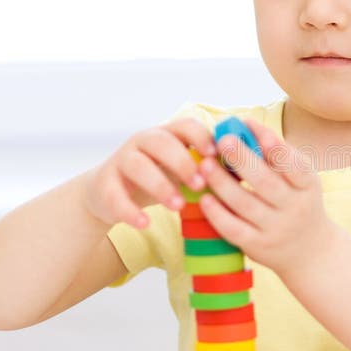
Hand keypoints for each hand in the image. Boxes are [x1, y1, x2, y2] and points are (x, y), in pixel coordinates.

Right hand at [82, 118, 216, 228]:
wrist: (109, 193)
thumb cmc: (159, 178)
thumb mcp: (182, 170)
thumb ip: (207, 168)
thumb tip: (246, 172)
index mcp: (168, 135)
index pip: (186, 126)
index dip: (201, 137)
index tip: (214, 155)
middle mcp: (143, 141)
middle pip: (161, 142)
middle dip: (183, 162)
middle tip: (200, 185)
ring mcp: (122, 160)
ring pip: (138, 166)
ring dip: (160, 185)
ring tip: (178, 206)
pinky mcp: (105, 184)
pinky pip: (115, 195)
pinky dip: (130, 211)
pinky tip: (144, 224)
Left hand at [196, 118, 336, 279]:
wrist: (310, 252)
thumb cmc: (298, 202)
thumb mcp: (300, 180)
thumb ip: (277, 156)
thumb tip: (246, 125)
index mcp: (308, 186)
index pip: (294, 164)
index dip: (274, 146)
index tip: (251, 126)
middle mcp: (295, 208)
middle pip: (266, 182)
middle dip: (242, 159)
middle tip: (222, 140)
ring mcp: (276, 229)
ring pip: (245, 204)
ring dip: (222, 183)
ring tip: (205, 164)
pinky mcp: (258, 247)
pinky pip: (234, 230)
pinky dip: (218, 214)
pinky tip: (204, 199)